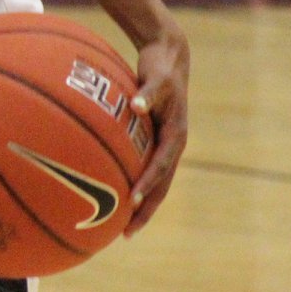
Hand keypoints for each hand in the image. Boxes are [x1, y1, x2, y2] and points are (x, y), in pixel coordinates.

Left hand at [125, 23, 188, 235]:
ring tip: (121, 226)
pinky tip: (115, 194)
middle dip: (145, 210)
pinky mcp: (156, 141)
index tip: (131, 204)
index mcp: (176, 136)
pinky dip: (134, 183)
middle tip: (125, 233)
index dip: (147, 187)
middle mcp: (173, 145)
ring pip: (155, 182)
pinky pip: (145, 167)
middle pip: (161, 185)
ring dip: (141, 204)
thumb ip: (148, 93)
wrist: (169, 58)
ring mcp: (166, 145)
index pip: (161, 169)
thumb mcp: (157, 79)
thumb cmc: (160, 69)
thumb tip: (135, 105)